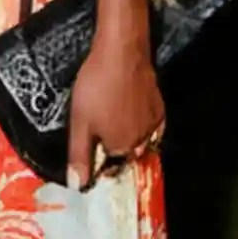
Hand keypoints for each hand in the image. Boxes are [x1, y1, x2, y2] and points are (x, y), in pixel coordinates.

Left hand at [66, 0, 163, 189]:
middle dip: (114, 148)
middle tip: (99, 129)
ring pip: (141, 140)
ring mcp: (154, 124)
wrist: (121, 53)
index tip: (90, 145)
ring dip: (128, 136)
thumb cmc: (95, 86)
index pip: (111, 165)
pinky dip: (140, 123)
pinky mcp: (160, 108)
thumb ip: (79, 154)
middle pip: (127, 154)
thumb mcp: (79, 121)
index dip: (99, 158)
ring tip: (112, 119)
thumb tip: (77, 185)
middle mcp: (142, 141)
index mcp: (121, 147)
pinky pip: (151, 125)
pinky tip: (129, 112)